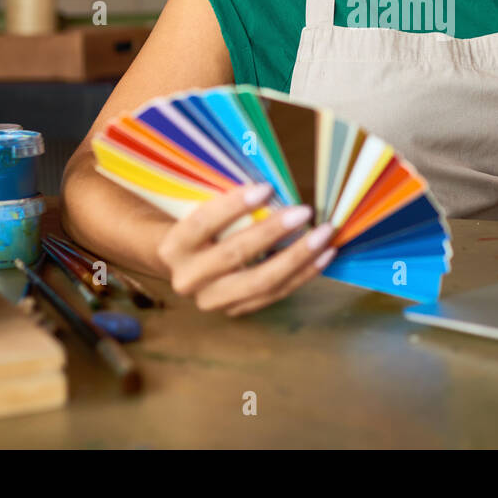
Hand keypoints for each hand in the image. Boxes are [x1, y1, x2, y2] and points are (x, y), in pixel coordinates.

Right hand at [156, 182, 336, 315]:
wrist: (184, 265)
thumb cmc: (201, 228)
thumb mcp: (201, 210)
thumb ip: (228, 201)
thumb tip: (275, 186)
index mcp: (174, 247)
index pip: (203, 223)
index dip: (234, 206)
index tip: (267, 188)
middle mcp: (188, 278)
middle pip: (235, 254)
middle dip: (273, 231)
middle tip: (304, 211)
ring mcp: (213, 300)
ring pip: (261, 281)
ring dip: (298, 256)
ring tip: (324, 235)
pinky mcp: (236, 310)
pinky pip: (276, 293)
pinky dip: (303, 274)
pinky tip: (324, 255)